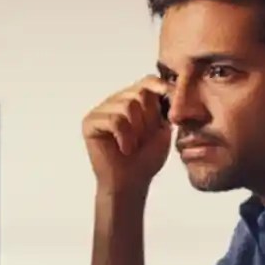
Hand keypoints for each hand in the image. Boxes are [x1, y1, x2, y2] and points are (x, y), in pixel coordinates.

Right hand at [81, 76, 172, 193]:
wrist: (131, 183)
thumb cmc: (146, 159)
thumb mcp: (162, 129)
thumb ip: (165, 108)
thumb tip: (174, 88)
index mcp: (134, 99)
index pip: (148, 81)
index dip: (162, 88)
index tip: (174, 102)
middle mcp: (116, 100)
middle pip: (140, 92)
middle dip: (149, 118)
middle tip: (145, 139)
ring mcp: (101, 110)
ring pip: (127, 106)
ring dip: (137, 130)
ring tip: (134, 146)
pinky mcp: (90, 122)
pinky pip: (114, 120)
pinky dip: (125, 137)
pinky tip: (125, 149)